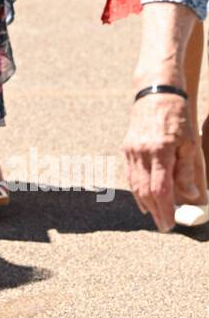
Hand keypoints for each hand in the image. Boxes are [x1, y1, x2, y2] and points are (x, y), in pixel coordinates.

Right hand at [123, 92, 200, 231]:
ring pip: (135, 185)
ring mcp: (131, 150)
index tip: (169, 225)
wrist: (156, 92)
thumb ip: (188, 171)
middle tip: (164, 225)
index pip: (160, 189)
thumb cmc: (178, 116)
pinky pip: (131, 175)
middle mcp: (142, 152)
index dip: (164, 210)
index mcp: (160, 151)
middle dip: (155, 212)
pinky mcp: (127, 148)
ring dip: (145, 203)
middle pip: (145, 191)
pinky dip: (137, 190)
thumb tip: (190, 196)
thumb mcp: (191, 143)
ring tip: (157, 216)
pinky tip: (144, 200)